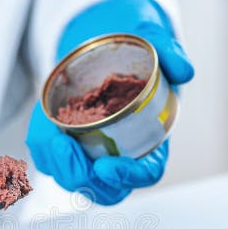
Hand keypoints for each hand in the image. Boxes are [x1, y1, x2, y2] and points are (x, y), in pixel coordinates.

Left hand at [26, 0, 193, 204]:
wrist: (104, 41)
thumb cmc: (134, 47)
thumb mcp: (153, 39)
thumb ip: (170, 52)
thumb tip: (184, 71)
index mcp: (153, 137)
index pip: (146, 172)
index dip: (128, 176)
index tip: (106, 166)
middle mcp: (124, 153)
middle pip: (105, 188)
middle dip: (81, 175)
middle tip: (64, 147)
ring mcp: (95, 153)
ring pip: (74, 179)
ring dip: (57, 163)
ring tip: (49, 132)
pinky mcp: (69, 148)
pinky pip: (51, 161)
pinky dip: (43, 147)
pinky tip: (43, 122)